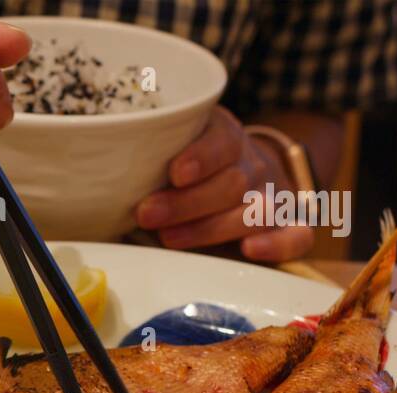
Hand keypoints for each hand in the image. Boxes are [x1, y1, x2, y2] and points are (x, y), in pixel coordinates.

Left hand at [135, 107, 313, 261]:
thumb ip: (149, 159)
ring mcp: (273, 196)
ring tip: (170, 239)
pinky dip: (278, 244)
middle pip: (231, 182)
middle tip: (148, 215)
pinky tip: (249, 251)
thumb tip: (99, 180)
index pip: (222, 141)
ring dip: (210, 228)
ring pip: (254, 211)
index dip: (201, 157)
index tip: (175, 173)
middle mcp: (252, 165)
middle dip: (187, 203)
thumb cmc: (188, 171)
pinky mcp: (287, 225)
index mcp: (225, 137)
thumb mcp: (171, 151)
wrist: (242, 174)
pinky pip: (296, 235)